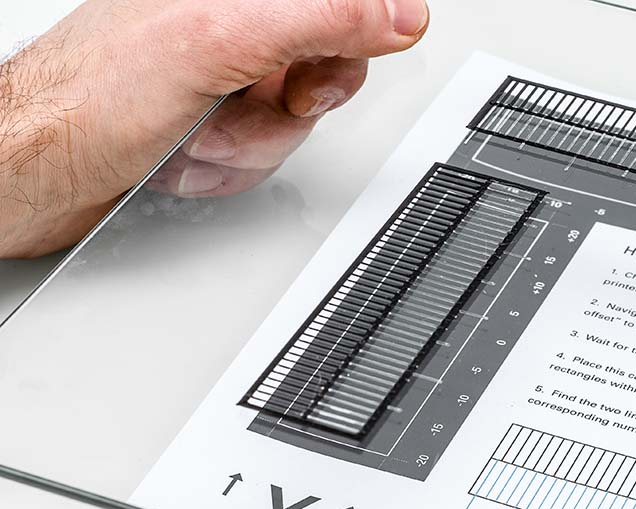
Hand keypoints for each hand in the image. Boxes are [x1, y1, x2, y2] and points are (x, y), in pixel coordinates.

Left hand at [0, 0, 428, 257]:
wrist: (38, 169)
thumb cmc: (93, 96)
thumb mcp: (222, 40)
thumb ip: (322, 18)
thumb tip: (400, 13)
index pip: (339, 8)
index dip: (344, 43)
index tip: (310, 77)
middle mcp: (234, 20)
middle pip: (326, 66)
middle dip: (282, 108)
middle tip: (240, 105)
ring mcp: (226, 71)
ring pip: (295, 118)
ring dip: (247, 144)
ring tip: (195, 135)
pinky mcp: (216, 114)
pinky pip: (264, 148)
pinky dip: (229, 165)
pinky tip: (185, 154)